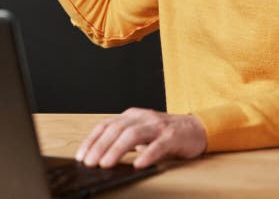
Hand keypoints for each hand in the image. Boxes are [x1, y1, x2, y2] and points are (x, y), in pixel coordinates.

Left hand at [75, 108, 206, 168]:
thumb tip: (98, 157)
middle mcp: (143, 117)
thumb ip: (123, 140)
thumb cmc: (166, 134)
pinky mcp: (173, 136)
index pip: (106, 125)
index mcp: (133, 116)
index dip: (92, 140)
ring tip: (106, 164)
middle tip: (90, 162)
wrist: (197, 129)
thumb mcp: (141, 133)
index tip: (81, 155)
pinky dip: (147, 154)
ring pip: (133, 134)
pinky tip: (138, 164)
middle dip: (100, 146)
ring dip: (117, 150)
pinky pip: (158, 145)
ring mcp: (158, 125)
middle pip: (117, 129)